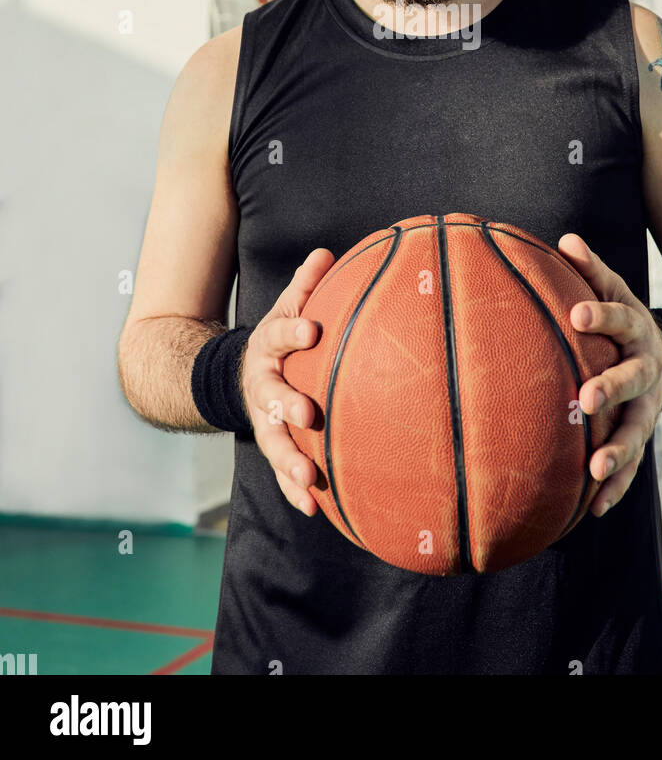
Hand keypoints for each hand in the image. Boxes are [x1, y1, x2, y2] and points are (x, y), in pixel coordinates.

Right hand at [239, 248, 334, 516]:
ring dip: (290, 459)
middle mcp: (263, 385)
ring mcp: (264, 418)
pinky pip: (282, 469)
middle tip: (308, 414)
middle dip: (288, 405)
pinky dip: (295, 489)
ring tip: (309, 475)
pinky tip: (314, 506)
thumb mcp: (288, 307)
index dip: (294, 331)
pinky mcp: (272, 443)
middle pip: (272, 395)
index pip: (280, 333)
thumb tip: (326, 253)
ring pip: (274, 440)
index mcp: (269, 346)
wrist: (237, 375)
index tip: (313, 330)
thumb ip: (305, 285)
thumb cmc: (282, 336)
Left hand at [557, 233, 661, 517]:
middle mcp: (646, 369)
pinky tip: (594, 507)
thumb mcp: (614, 291)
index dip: (599, 314)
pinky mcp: (642, 433)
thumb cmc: (623, 321)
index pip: (619, 318)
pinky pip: (631, 464)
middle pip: (632, 379)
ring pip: (636, 430)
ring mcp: (648, 405)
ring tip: (594, 469)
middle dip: (611, 389)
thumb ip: (591, 271)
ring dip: (617, 450)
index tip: (574, 313)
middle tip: (586, 398)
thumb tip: (565, 239)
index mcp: (636, 330)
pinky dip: (615, 487)